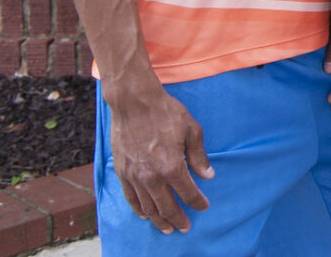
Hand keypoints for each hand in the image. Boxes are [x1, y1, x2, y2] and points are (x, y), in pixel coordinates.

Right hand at [105, 84, 212, 234]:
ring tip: (167, 227)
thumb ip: (199, 156)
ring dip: (158, 220)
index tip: (204, 207)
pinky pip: (130, 198)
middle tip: (185, 227)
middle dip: (178, 219)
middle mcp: (152, 177)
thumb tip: (208, 175)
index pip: (188, 193)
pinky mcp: (122, 172)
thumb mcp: (191, 130)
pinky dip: (138, 209)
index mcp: (172, 167)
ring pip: (147, 207)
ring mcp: (134, 176)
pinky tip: (145, 215)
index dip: (197, 202)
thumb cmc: (165, 113)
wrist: (134, 103)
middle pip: (167, 207)